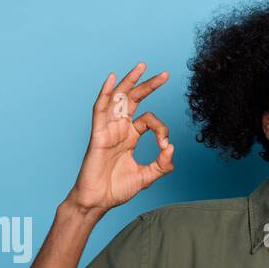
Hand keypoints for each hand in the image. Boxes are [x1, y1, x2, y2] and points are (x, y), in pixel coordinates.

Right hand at [67, 62, 173, 214]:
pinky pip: (100, 109)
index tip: (164, 146)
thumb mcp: (147, 177)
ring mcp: (107, 130)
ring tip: (142, 66)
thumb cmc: (117, 189)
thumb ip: (162, 164)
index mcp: (130, 137)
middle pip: (134, 100)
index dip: (161, 129)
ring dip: (129, 81)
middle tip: (164, 74)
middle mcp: (119, 129)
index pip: (149, 121)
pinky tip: (112, 79)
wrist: (98, 201)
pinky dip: (106, 93)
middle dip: (149, 86)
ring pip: (118, 98)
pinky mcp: (97, 135)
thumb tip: (171, 147)